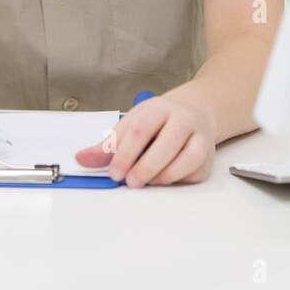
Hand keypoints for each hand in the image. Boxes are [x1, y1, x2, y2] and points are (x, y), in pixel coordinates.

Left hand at [74, 90, 216, 186]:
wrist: (194, 111)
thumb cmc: (158, 122)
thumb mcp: (131, 124)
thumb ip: (107, 145)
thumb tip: (81, 159)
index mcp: (158, 108)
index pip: (140, 128)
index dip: (125, 153)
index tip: (114, 172)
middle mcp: (182, 119)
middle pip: (167, 143)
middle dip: (146, 167)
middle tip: (130, 182)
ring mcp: (200, 136)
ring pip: (190, 157)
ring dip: (165, 175)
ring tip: (148, 182)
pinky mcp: (208, 155)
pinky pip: (196, 171)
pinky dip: (179, 179)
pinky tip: (164, 179)